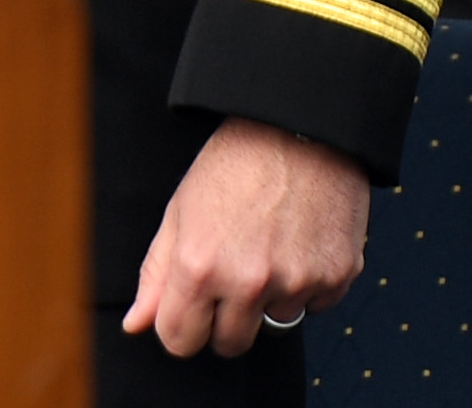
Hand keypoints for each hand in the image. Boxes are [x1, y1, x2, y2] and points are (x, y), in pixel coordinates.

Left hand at [123, 118, 367, 356]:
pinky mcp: (336, 277)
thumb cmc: (235, 164)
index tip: (191, 305)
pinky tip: (300, 242)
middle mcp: (247, 282)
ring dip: (270, 299)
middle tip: (232, 271)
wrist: (299, 127)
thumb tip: (135, 325)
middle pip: (229, 344)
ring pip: (275, 325)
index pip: (180, 341)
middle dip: (225, 318)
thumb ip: (155, 274)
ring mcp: (296, 282)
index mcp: (199, 267)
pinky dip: (308, 285)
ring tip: (269, 247)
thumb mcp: (180, 211)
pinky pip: (315, 306)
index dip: (182, 324)